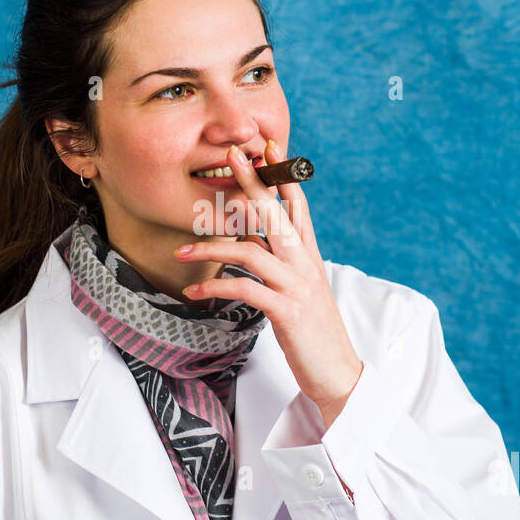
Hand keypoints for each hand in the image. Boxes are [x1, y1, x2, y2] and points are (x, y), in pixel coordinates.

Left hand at [174, 139, 363, 429]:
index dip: (284, 175)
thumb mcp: (299, 289)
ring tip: (182, 249)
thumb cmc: (312, 331)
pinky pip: (244, 289)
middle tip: (232, 154)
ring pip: (252, 250)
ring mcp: (297, 286)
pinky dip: (215, 287)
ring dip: (212, 247)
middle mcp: (306, 264)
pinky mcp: (287, 311)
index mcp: (309, 256)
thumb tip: (255, 242)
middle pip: (277, 213)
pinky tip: (194, 293)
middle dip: (253, 182)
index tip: (268, 146)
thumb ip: (282, 262)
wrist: (337, 373)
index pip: (297, 206)